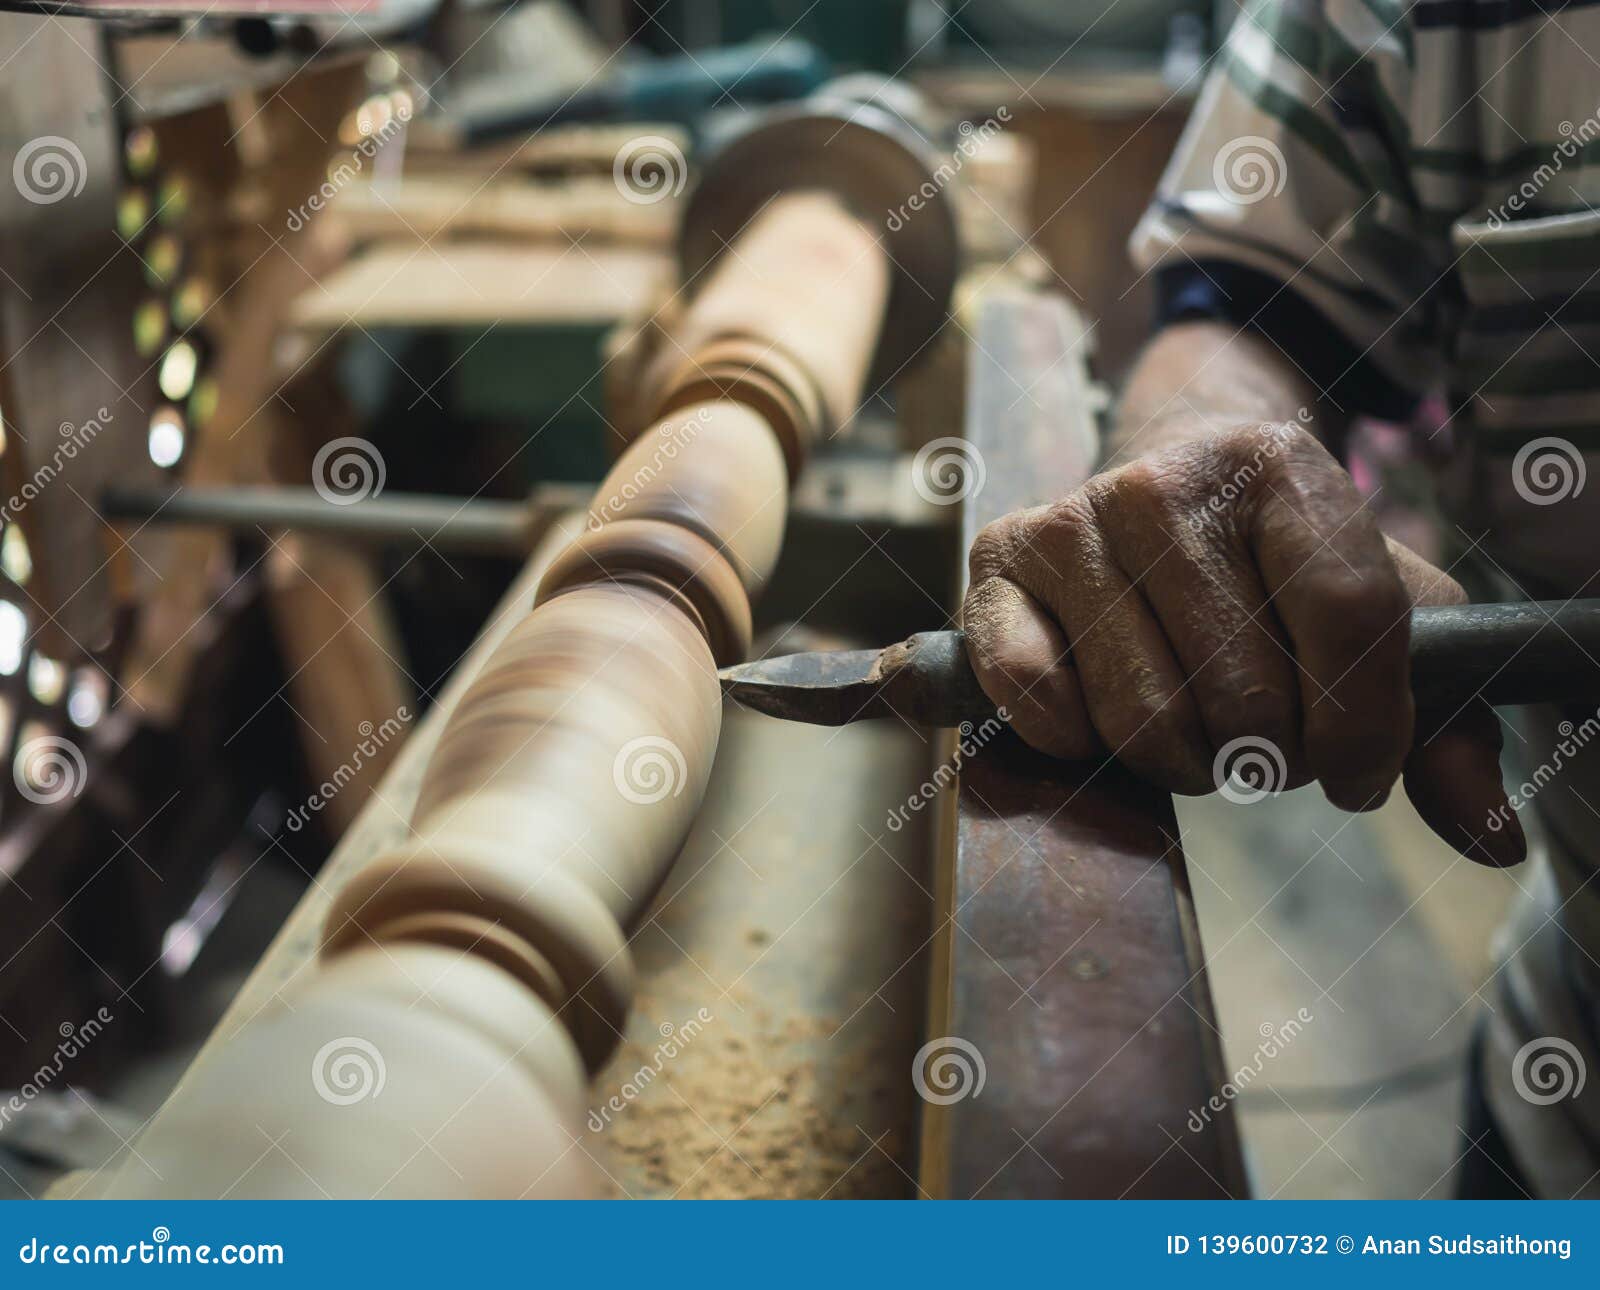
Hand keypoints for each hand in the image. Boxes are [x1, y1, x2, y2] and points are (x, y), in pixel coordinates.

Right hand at [961, 420, 1522, 865]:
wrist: (1159, 487)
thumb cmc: (1276, 568)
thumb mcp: (1377, 615)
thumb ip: (1442, 725)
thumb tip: (1494, 841)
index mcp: (1280, 468)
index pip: (1352, 618)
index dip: (1368, 729)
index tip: (1358, 773)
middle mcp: (1163, 481)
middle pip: (1247, 695)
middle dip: (1268, 754)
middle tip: (1261, 735)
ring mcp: (1069, 520)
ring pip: (1147, 720)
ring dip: (1183, 761)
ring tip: (1194, 724)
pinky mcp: (994, 565)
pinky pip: (1039, 701)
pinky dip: (1078, 741)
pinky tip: (1104, 711)